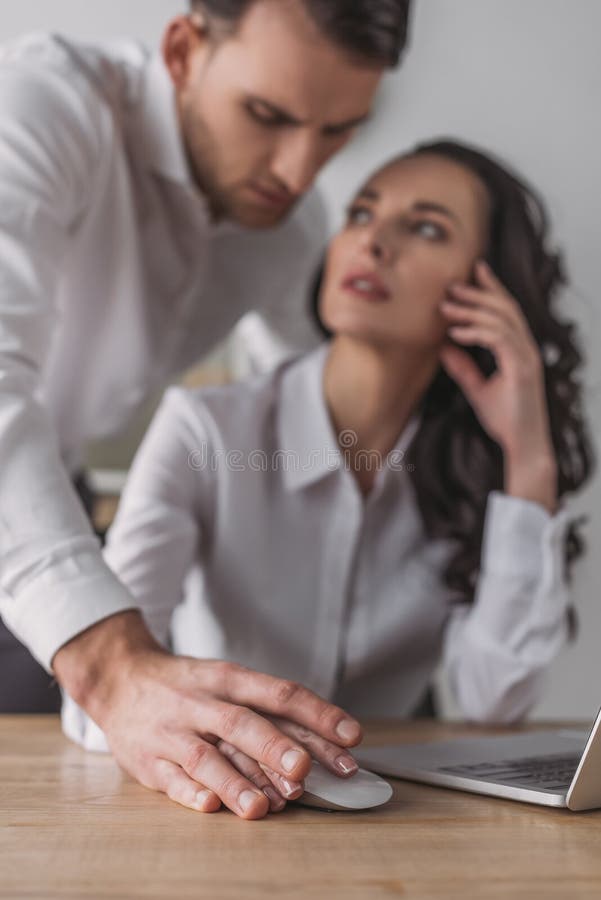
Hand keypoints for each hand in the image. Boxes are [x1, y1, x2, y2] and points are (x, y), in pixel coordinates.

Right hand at [53, 611, 361, 819]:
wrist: (120, 678)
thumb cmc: (188, 686)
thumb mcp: (226, 683)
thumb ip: (269, 713)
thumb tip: (324, 746)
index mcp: (229, 679)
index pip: (279, 693)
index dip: (317, 714)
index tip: (350, 736)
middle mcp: (202, 702)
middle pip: (241, 723)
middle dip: (274, 746)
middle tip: (305, 769)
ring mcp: (173, 732)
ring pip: (205, 757)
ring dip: (235, 781)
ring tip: (264, 806)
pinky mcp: (148, 760)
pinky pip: (169, 779)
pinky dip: (189, 792)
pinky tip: (210, 805)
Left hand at [439, 260, 557, 511]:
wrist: (524, 445)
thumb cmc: (506, 420)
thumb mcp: (477, 389)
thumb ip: (462, 367)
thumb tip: (443, 347)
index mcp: (520, 349)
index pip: (508, 310)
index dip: (492, 288)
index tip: (473, 271)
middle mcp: (527, 348)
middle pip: (506, 308)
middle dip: (479, 292)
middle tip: (452, 285)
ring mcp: (528, 357)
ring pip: (501, 319)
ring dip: (471, 311)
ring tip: (446, 308)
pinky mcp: (522, 369)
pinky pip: (498, 339)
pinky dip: (476, 333)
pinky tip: (455, 334)